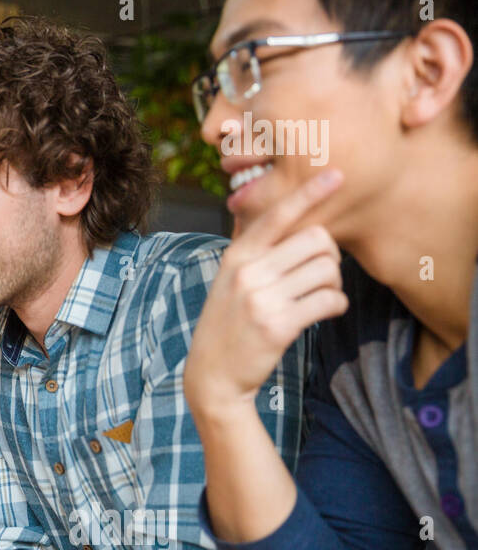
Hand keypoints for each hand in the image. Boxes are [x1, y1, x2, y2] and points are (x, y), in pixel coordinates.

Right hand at [185, 170, 347, 414]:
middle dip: (330, 257)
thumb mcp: (230, 280)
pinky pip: (329, 301)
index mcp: (237, 255)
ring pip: (327, 270)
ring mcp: (261, 298)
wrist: (213, 375)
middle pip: (317, 240)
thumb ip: (253, 250)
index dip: (309, 192)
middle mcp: (247, 271)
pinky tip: (325, 312)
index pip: (277, 215)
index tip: (336, 174)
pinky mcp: (278, 324)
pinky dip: (336, 306)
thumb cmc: (228, 324)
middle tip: (321, 275)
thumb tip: (277, 213)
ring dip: (334, 284)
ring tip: (319, 297)